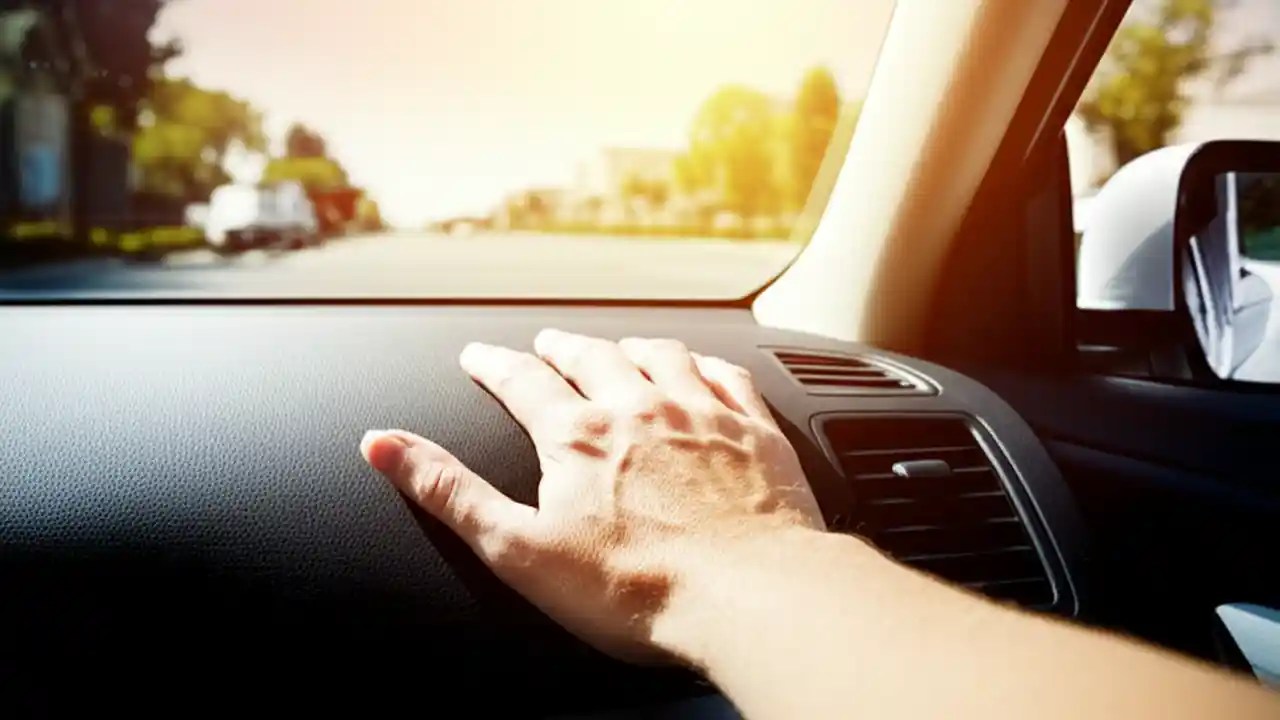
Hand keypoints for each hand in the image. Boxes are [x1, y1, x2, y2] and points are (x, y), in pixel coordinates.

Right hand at [359, 329, 822, 661]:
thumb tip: (383, 445)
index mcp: (578, 435)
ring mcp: (702, 413)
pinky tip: (702, 367)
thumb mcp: (519, 548)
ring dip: (630, 345)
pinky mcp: (754, 432)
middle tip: (544, 344)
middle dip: (559, 348)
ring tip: (618, 347)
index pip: (521, 380)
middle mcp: (640, 406)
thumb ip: (449, 491)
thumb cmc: (637, 587)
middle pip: (590, 357)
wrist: (749, 596)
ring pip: (659, 354)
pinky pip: (727, 374)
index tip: (478, 356)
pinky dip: (705, 363)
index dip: (492, 364)